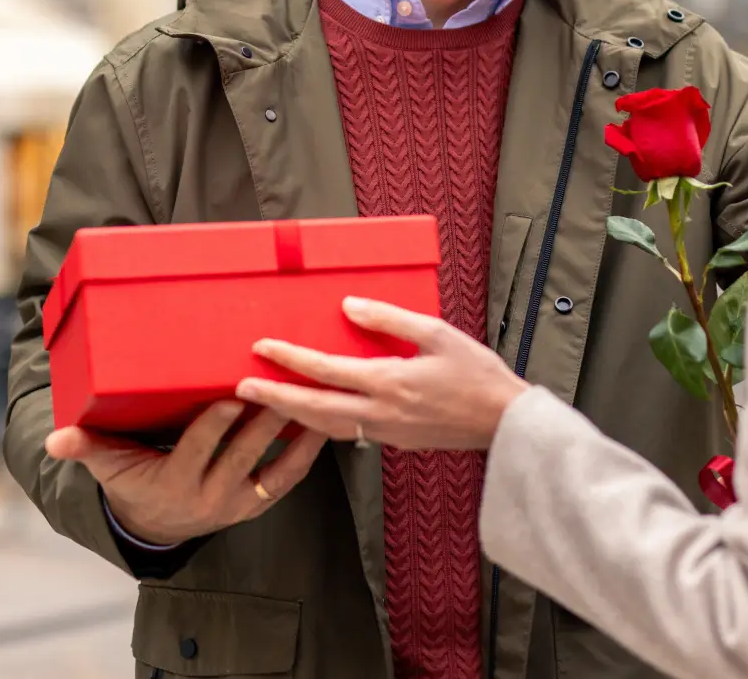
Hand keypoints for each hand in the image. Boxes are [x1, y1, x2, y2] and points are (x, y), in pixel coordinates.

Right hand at [44, 401, 326, 546]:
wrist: (155, 524)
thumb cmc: (132, 480)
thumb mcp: (109, 465)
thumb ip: (86, 448)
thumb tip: (54, 440)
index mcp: (175, 482)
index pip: (197, 450)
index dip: (215, 426)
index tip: (232, 396)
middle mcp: (211, 496)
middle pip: (243, 454)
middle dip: (265, 419)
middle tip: (284, 382)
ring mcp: (238, 502)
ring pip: (273, 467)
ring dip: (294, 435)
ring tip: (312, 398)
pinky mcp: (258, 503)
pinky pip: (288, 479)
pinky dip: (306, 453)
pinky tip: (323, 424)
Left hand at [237, 297, 529, 451]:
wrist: (504, 422)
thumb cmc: (477, 374)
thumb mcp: (437, 333)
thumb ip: (390, 319)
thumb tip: (349, 306)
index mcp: (389, 382)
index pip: (325, 370)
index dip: (289, 359)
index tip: (262, 348)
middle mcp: (380, 412)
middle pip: (312, 409)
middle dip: (274, 398)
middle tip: (243, 388)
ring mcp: (385, 431)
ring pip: (325, 427)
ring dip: (293, 414)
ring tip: (267, 402)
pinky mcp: (393, 440)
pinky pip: (345, 433)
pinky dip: (319, 425)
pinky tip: (310, 416)